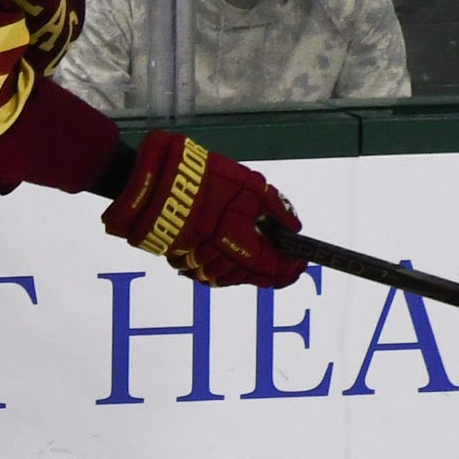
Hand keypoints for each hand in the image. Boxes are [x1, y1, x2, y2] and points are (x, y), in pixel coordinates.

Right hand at [101, 130, 306, 288]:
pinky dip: (223, 271)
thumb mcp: (250, 184)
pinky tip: (231, 261)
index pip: (271, 267)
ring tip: (261, 264)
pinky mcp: (180, 262)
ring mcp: (197, 264)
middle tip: (287, 268)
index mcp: (239, 242)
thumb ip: (275, 207)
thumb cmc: (206, 179)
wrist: (158, 182)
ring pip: (228, 279)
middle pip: (252, 277)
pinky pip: (207, 275)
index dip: (288, 268)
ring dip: (247, 274)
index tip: (299, 265)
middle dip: (272, 273)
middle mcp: (219, 259)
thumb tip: (294, 228)